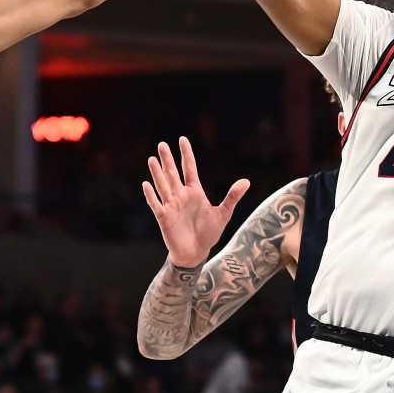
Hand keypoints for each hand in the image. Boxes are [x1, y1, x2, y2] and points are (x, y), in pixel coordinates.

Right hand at [143, 137, 249, 267]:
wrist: (196, 253)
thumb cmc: (208, 233)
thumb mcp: (223, 214)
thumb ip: (232, 197)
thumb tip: (247, 181)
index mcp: (195, 191)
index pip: (189, 168)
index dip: (186, 154)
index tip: (182, 139)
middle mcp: (181, 195)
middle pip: (173, 173)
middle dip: (168, 159)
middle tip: (162, 144)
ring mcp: (171, 205)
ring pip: (163, 185)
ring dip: (157, 173)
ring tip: (152, 159)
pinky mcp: (164, 217)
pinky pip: (156, 204)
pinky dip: (151, 195)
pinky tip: (146, 184)